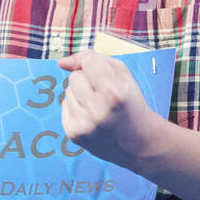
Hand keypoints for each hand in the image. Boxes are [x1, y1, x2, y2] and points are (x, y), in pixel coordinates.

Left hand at [55, 50, 160, 166]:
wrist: (138, 142)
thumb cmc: (129, 102)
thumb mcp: (122, 74)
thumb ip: (92, 58)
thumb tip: (61, 63)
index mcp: (114, 93)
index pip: (88, 62)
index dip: (98, 67)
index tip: (111, 80)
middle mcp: (98, 110)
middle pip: (74, 76)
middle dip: (88, 81)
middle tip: (106, 96)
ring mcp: (84, 125)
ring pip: (67, 90)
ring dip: (81, 95)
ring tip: (100, 107)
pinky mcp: (74, 134)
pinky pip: (64, 105)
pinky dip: (76, 108)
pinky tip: (92, 117)